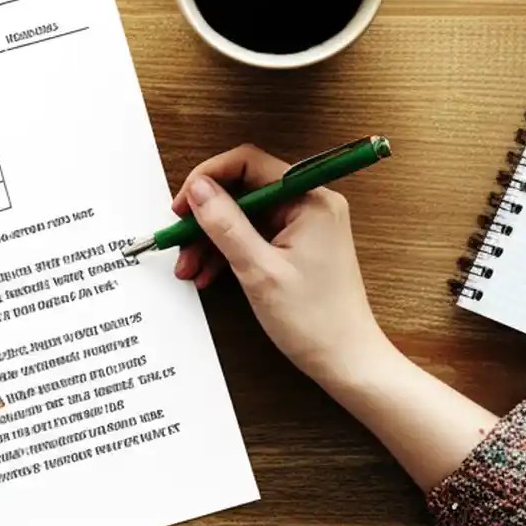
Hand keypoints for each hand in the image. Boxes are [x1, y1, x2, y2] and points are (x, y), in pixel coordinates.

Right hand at [172, 145, 393, 387]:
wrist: (346, 361)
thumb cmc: (316, 321)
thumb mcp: (259, 270)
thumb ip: (226, 225)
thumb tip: (198, 189)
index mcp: (311, 200)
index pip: (249, 163)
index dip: (209, 177)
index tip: (183, 203)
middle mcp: (311, 204)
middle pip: (243, 191)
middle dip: (207, 217)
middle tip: (179, 239)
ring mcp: (305, 225)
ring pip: (244, 217)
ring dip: (212, 239)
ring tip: (189, 267)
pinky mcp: (297, 246)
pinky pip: (254, 236)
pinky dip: (229, 252)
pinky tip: (207, 273)